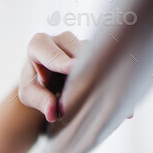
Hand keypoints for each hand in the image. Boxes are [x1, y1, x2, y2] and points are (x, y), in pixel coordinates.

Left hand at [18, 31, 134, 122]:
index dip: (62, 61)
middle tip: (96, 84)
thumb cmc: (34, 84)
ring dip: (104, 73)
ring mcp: (81, 43)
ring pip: (95, 55)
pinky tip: (123, 97)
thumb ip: (39, 101)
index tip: (72, 67)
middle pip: (77, 52)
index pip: (50, 53)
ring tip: (114, 92)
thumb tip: (53, 113)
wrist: (44, 81)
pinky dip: (112, 79)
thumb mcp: (29, 94)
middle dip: (86, 68)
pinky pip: (106, 61)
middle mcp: (62, 39)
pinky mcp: (95, 51)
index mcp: (39, 44)